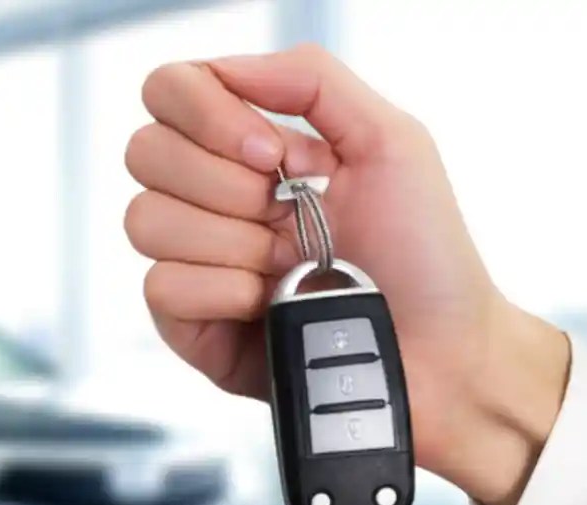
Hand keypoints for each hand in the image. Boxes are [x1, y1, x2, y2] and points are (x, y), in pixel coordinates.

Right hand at [124, 44, 569, 504]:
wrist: (441, 354)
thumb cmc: (425, 255)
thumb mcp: (389, 140)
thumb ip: (310, 80)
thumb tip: (221, 68)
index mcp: (247, 147)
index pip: (169, 91)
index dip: (206, 112)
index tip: (273, 152)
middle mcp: (209, 199)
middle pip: (145, 152)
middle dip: (227, 184)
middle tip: (288, 215)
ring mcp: (193, 262)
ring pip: (146, 220)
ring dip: (231, 243)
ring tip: (288, 265)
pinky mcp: (186, 325)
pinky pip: (162, 286)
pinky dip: (224, 291)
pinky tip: (268, 303)